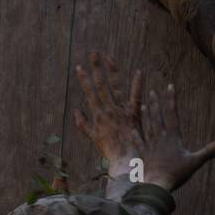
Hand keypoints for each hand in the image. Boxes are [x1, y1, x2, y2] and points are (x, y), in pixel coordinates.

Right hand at [75, 52, 144, 171]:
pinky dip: (137, 84)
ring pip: (114, 87)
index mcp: (98, 115)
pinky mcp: (134, 115)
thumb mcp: (93, 138)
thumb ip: (83, 124)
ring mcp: (120, 112)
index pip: (90, 93)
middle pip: (100, 86)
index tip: (80, 66)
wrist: (125, 162)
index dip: (85, 79)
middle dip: (96, 68)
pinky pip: (135, 97)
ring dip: (111, 71)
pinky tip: (139, 71)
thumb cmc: (110, 151)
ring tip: (108, 56)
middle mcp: (108, 111)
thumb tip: (76, 111)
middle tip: (93, 52)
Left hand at [139, 84, 214, 191]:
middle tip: (153, 91)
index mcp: (172, 136)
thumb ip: (209, 151)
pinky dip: (135, 133)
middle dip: (156, 103)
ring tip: (144, 105)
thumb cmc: (176, 174)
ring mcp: (150, 145)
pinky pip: (138, 141)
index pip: (172, 113)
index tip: (169, 86)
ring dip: (146, 115)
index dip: (171, 98)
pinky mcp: (143, 154)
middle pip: (157, 116)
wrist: (157, 185)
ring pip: (147, 126)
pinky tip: (132, 128)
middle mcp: (160, 137)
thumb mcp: (195, 162)